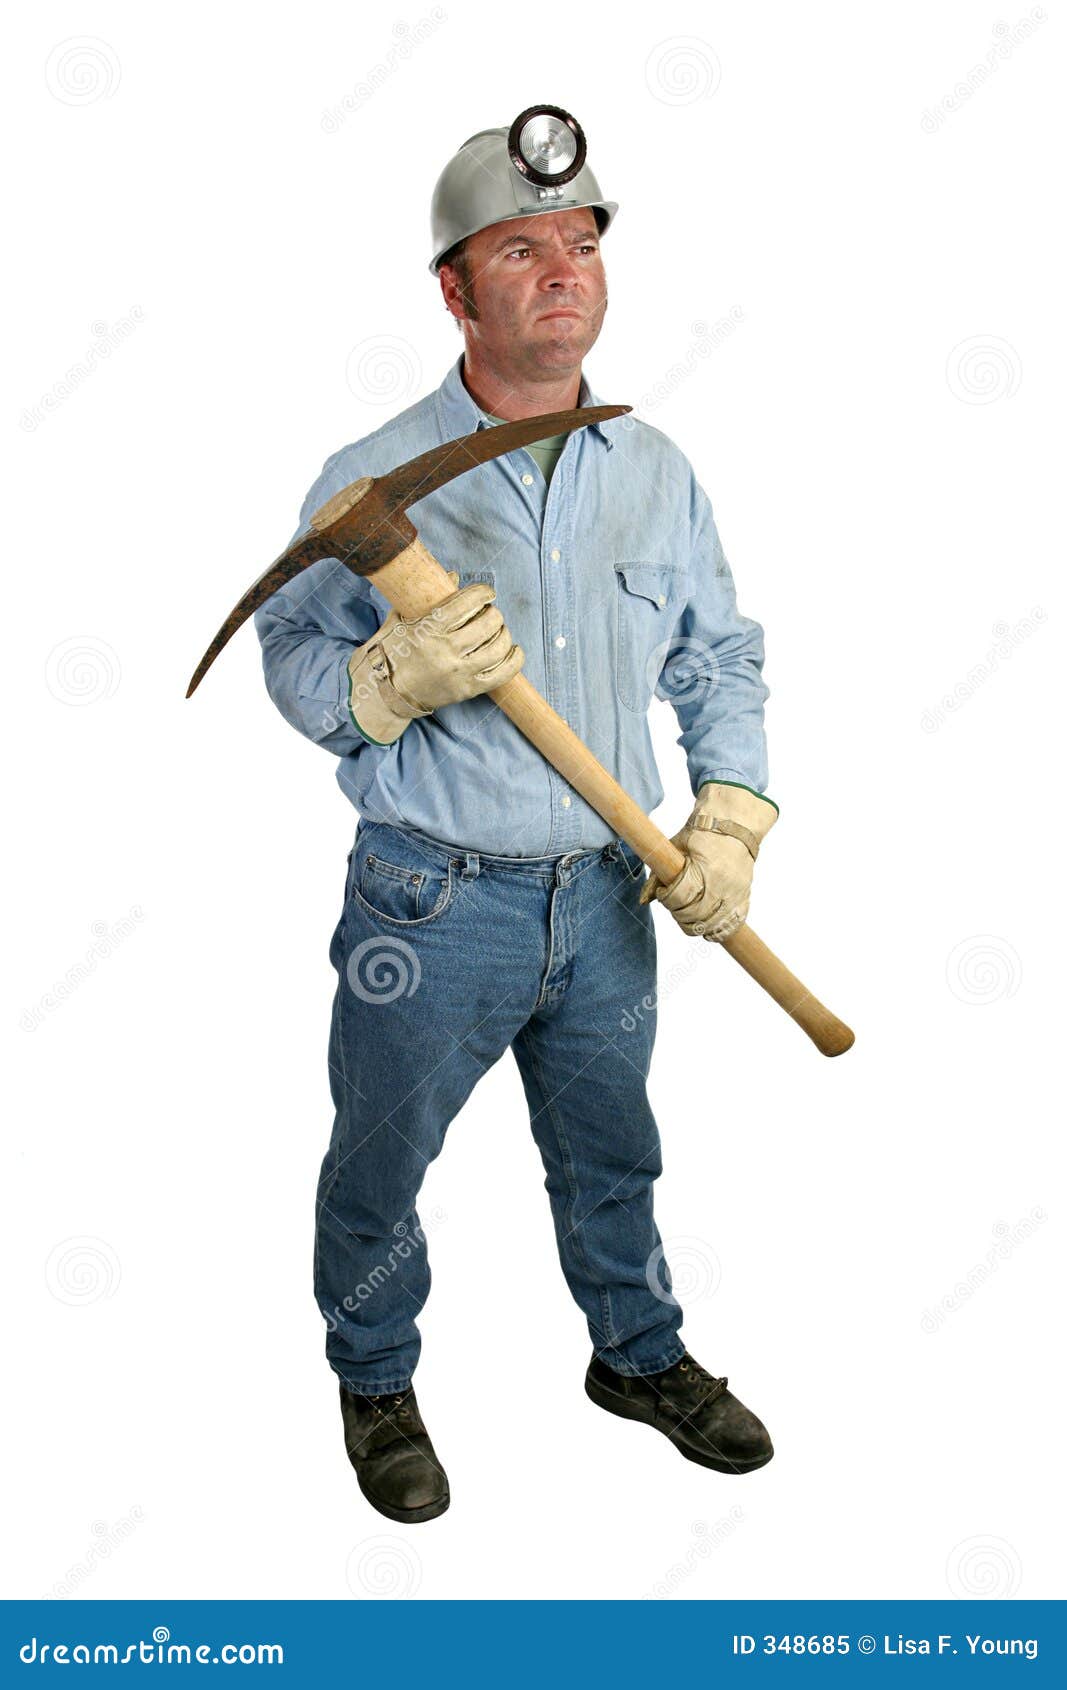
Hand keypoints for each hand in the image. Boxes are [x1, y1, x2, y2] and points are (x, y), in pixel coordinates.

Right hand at [347, 572, 523, 744]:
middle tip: (490, 612)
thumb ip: (426, 597)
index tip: (487, 592)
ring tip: (499, 629)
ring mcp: (458, 673)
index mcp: (428, 629)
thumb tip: (453, 576)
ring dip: (504, 633)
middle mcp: (446, 651)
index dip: (483, 592)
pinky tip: (514, 650)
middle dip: (494, 613)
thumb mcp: (401, 619)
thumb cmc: (393, 652)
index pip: (466, 602)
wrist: (386, 693)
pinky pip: (501, 675)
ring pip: (498, 647)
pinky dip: (514, 660)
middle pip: (487, 624)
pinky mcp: (467, 691)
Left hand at [639, 782, 777, 941]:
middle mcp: (724, 884)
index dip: (667, 899)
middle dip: (679, 915)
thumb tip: (644, 901)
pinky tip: (706, 928)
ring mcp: (737, 893)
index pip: (681, 897)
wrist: (734, 824)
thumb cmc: (700, 835)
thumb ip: (658, 874)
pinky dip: (718, 931)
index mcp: (705, 868)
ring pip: (713, 925)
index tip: (662, 893)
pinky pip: (732, 924)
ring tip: (687, 915)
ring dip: (695, 925)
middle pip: (696, 915)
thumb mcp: (674, 847)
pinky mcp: (744, 897)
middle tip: (674, 905)